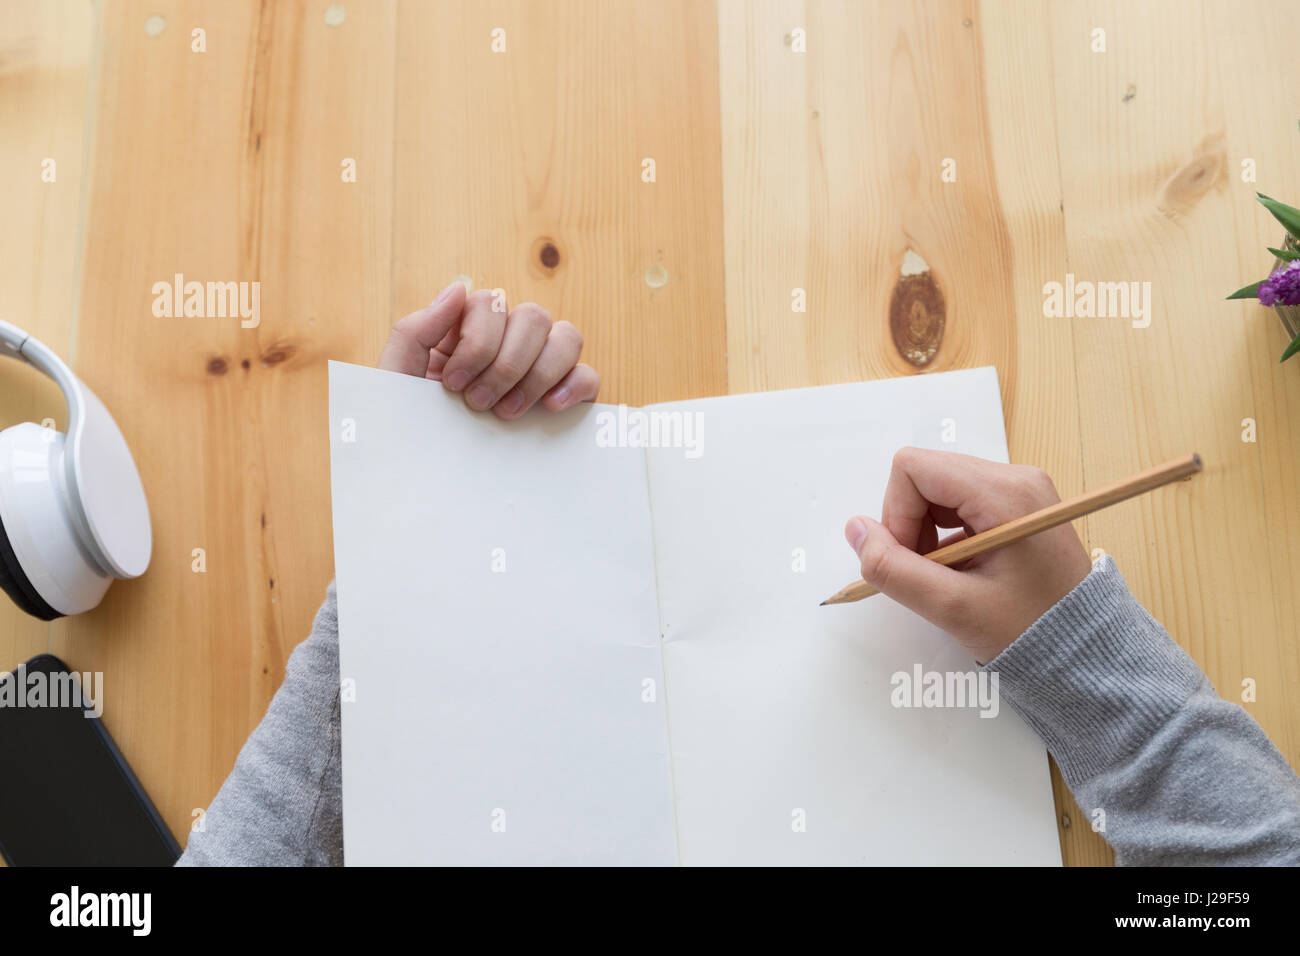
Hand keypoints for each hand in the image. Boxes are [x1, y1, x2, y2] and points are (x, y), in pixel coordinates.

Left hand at [378, 281, 599, 417]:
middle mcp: (509, 344)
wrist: (427, 485)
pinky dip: (574, 385)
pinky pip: (589, 375)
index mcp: (468, 332)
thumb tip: (459, 287)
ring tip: (507, 413)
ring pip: (567, 337)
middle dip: (505, 364)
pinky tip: (548, 409)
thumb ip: (415, 330)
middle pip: (533, 316)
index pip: (492, 303)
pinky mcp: (566, 400)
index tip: (452, 384)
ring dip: (537, 374)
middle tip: (478, 403)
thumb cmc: (407, 431)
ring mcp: (541, 371)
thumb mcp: (396, 380)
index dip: (477, 342)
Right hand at [844, 448, 1091, 663]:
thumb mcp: (953, 607)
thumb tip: (855, 530)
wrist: (1090, 653)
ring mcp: (1019, 490)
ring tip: (946, 576)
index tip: (909, 560)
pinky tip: (962, 572)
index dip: (895, 513)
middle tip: (927, 574)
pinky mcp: (1018, 506)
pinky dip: (945, 536)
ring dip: (924, 532)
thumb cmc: (1032, 631)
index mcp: (1006, 493)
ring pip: (938, 490)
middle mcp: (1015, 478)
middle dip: (909, 524)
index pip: (914, 468)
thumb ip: (893, 568)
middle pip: (925, 476)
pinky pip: (958, 504)